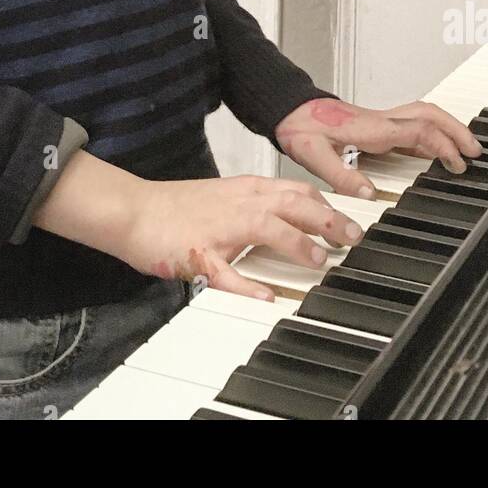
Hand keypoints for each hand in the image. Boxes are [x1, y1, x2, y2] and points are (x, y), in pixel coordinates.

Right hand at [112, 175, 365, 301]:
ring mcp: (218, 227)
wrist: (134, 209)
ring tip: (319, 261)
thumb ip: (258, 206)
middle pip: (291, 203)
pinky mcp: (197, 253)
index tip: (352, 218)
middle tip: (353, 237)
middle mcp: (238, 203)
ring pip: (266, 227)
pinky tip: (264, 298)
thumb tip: (291, 219)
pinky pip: (224, 272)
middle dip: (327, 219)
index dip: (329, 203)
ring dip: (296, 243)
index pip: (297, 190)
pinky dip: (246, 285)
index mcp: (246, 190)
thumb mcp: (225, 197)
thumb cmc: (177, 207)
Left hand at [274, 97, 481, 200]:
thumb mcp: (312, 155)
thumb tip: (368, 193)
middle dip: (457, 130)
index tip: (458, 163)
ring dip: (448, 127)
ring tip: (466, 148)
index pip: (418, 130)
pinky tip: (436, 146)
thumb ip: (340, 175)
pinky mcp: (376, 124)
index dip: (442, 144)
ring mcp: (380, 120)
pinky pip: (413, 122)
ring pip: (424, 114)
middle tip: (476, 152)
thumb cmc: (300, 128)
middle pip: (429, 115)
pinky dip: (432, 130)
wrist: (289, 109)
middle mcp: (380, 121)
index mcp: (371, 128)